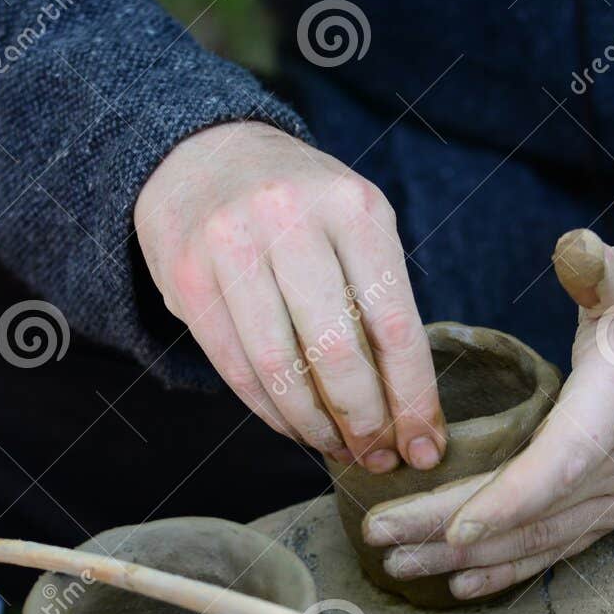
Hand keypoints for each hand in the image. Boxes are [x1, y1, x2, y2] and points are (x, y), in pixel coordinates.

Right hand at [134, 121, 444, 472]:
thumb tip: (411, 412)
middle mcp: (291, 219)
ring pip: (281, 368)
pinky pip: (236, 368)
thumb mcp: (355, 225)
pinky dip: (271, 412)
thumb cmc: (302, 207)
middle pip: (338, 353)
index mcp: (354, 208)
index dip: (413, 399)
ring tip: (340, 451)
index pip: (395, 325)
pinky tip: (297, 430)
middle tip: (381, 459)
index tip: (426, 447)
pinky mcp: (187, 278)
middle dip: (366, 422)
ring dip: (317, 427)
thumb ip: (380, 301)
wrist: (204, 154)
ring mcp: (231, 245)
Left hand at [361, 230, 613, 598]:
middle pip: (527, 518)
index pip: (557, 471)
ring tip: (399, 564)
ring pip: (537, 543)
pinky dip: (507, 570)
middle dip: (447, 534)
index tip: (449, 526)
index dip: (503, 504)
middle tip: (378, 536)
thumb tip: (574, 248)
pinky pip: (557, 549)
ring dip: (466, 561)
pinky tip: (461, 584)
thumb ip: (603, 266)